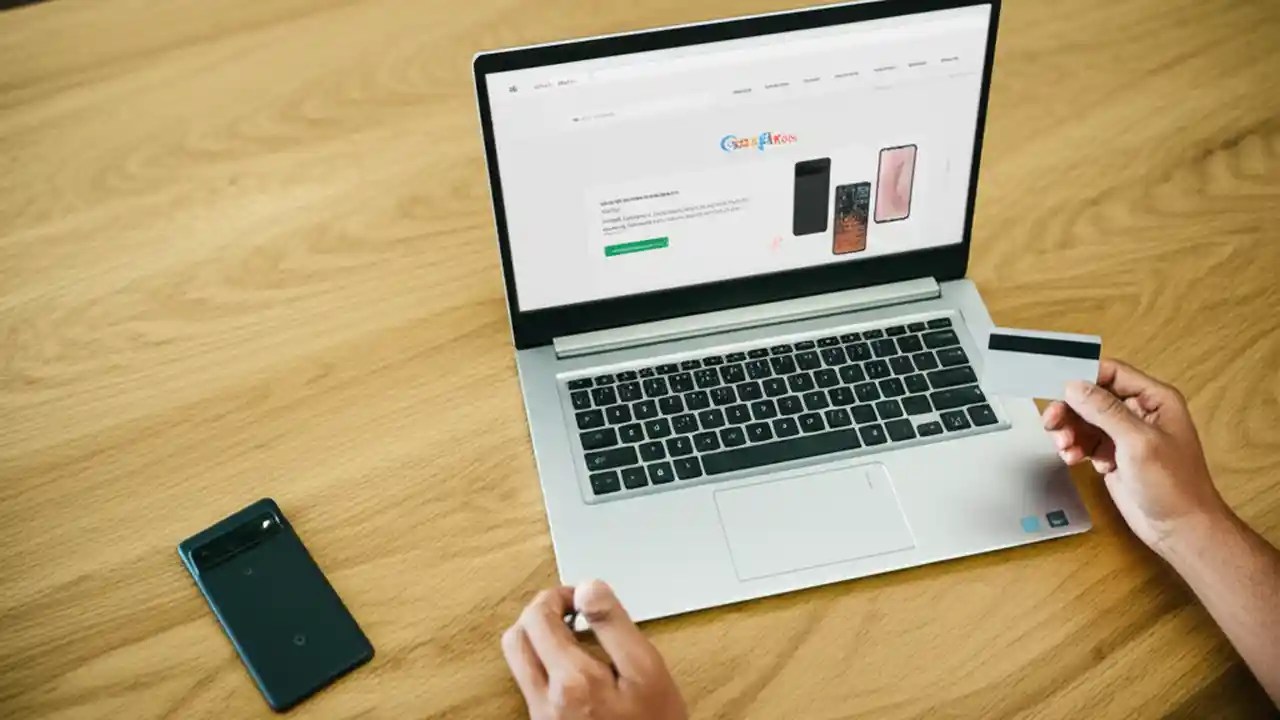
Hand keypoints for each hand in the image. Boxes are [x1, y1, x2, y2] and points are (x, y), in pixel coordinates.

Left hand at [501, 580, 686, 719]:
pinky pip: (530, 681)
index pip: (538, 618)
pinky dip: (544, 661)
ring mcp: (542, 716)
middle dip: (539, 614)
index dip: (556, 596)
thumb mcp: (647, 670)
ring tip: (575, 634)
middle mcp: (546, 700)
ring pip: (519, 661)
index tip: (581, 598)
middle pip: (516, 638)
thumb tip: (588, 589)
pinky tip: (577, 664)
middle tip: (571, 610)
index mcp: (572, 681)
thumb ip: (614, 625)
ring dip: (539, 637)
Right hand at [1041, 358, 1228, 556]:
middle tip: (1052, 422)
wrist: (1179, 529)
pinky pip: (1085, 441)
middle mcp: (1139, 413)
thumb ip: (1105, 411)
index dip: (1084, 377)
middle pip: (1092, 397)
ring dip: (1069, 430)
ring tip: (1064, 447)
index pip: (1112, 373)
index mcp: (1155, 400)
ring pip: (1084, 420)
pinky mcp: (1113, 455)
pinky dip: (1074, 447)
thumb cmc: (1174, 486)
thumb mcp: (1138, 442)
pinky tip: (1073, 459)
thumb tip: (1074, 386)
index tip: (1058, 388)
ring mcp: (1125, 435)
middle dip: (1070, 409)